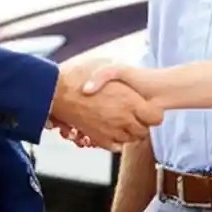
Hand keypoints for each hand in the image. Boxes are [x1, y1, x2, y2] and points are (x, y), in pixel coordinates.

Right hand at [46, 59, 162, 151]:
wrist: (55, 93)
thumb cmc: (77, 77)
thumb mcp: (102, 65)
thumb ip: (117, 70)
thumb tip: (122, 70)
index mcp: (129, 101)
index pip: (156, 117)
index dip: (153, 113)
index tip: (147, 108)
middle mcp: (123, 119)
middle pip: (144, 131)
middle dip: (141, 124)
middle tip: (134, 115)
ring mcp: (111, 131)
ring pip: (131, 140)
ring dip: (129, 132)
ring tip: (121, 121)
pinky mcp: (99, 139)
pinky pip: (116, 146)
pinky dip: (116, 140)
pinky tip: (111, 129)